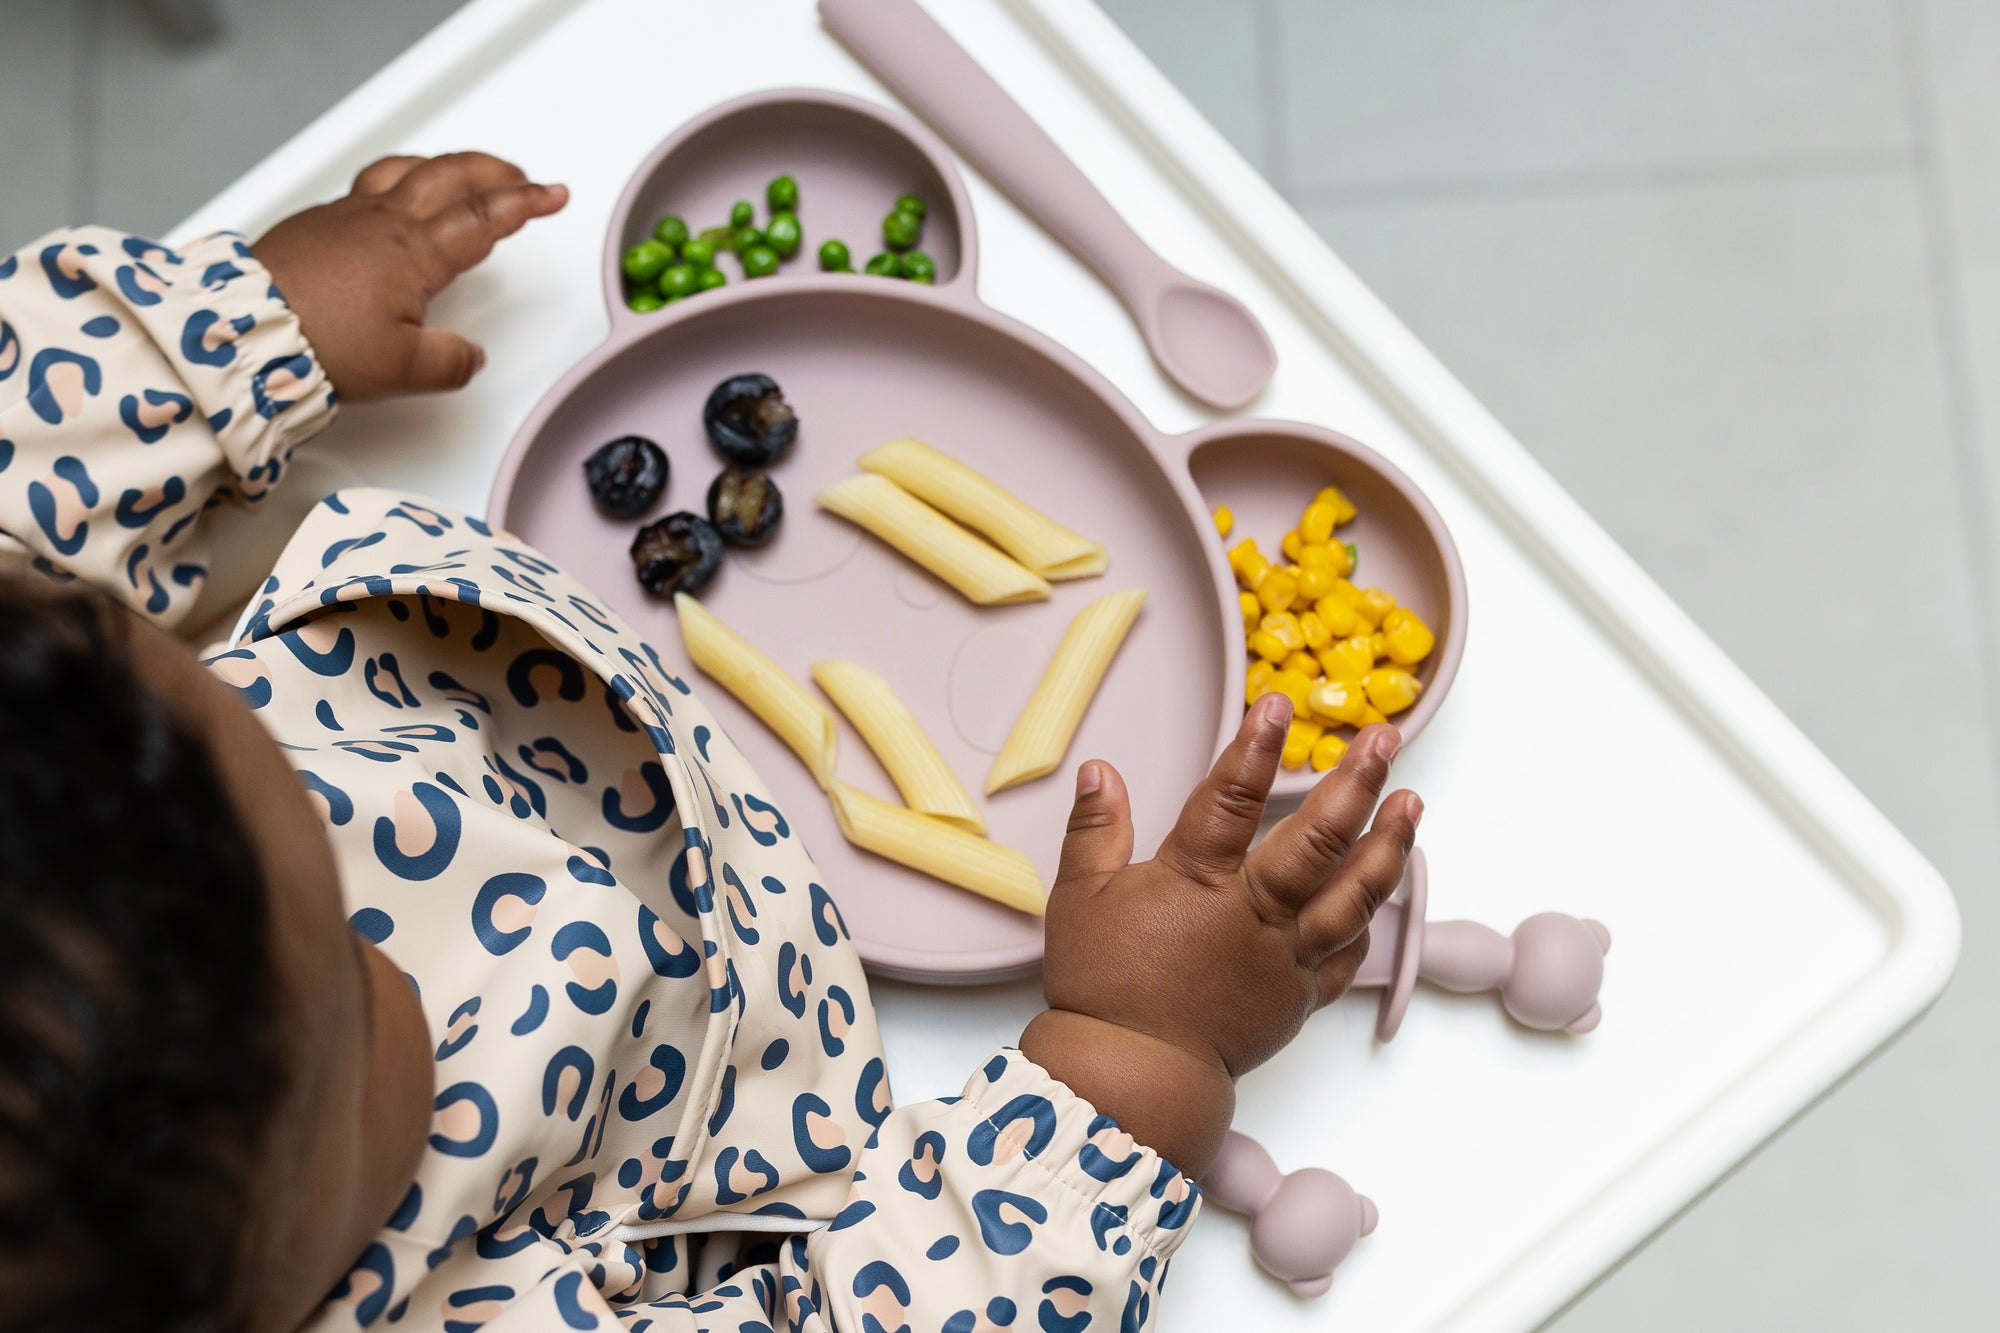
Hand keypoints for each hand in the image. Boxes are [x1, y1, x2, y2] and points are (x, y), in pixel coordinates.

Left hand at [253, 152, 567, 401]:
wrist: (243, 330)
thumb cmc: (316, 342)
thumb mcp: (402, 369)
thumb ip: (448, 362)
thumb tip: (467, 358)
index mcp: (415, 253)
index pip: (484, 217)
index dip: (525, 204)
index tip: (553, 195)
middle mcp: (384, 223)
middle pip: (450, 176)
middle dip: (493, 172)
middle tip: (519, 178)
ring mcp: (346, 217)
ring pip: (406, 170)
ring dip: (443, 166)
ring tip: (461, 174)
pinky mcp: (316, 224)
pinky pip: (368, 186)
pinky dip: (397, 181)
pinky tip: (395, 198)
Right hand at [1019, 696, 1420, 1175]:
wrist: (1133, 1076)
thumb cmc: (1104, 988)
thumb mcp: (1079, 899)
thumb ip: (1096, 830)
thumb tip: (1101, 771)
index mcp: (1199, 882)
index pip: (1232, 798)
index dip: (1256, 746)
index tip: (1278, 703)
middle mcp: (1255, 914)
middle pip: (1318, 840)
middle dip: (1355, 783)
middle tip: (1384, 740)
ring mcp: (1286, 957)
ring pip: (1352, 895)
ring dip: (1388, 845)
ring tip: (1414, 802)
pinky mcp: (1299, 998)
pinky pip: (1346, 955)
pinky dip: (1367, 921)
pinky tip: (1382, 890)